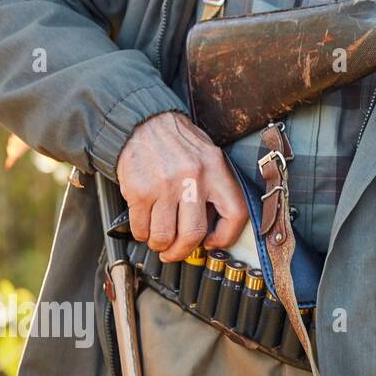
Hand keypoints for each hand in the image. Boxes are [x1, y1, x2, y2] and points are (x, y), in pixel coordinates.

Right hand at [115, 112, 248, 261]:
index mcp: (216, 170)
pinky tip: (145, 228)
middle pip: (194, 233)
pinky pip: (142, 227)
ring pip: (165, 235)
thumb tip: (212, 226)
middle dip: (183, 250)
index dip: (226, 236)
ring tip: (159, 240)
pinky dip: (142, 234)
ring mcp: (165, 186)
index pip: (235, 213)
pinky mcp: (140, 191)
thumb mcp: (208, 157)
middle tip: (177, 252)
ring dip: (161, 245)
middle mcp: (193, 179)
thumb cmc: (178, 141)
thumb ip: (215, 187)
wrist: (143, 123)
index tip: (213, 242)